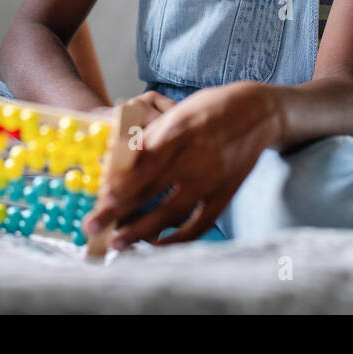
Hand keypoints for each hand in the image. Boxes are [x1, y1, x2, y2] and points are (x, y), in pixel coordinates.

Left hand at [84, 81, 279, 247]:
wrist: (261, 113)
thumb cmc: (212, 108)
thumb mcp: (180, 111)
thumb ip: (152, 135)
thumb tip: (118, 158)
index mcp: (180, 128)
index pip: (144, 159)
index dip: (121, 180)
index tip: (100, 196)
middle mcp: (195, 156)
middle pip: (149, 189)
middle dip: (117, 211)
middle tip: (91, 227)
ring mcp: (211, 179)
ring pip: (170, 212)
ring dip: (140, 232)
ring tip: (116, 245)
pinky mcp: (224, 195)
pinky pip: (198, 224)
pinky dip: (176, 239)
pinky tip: (156, 245)